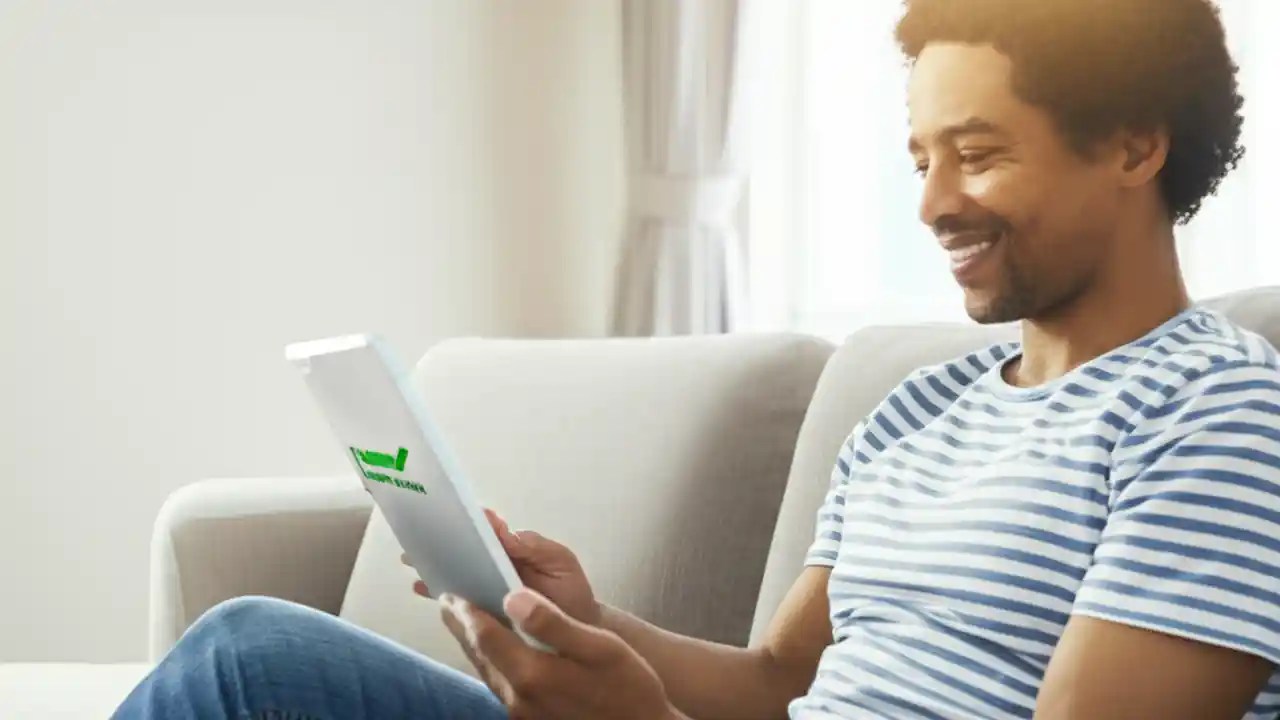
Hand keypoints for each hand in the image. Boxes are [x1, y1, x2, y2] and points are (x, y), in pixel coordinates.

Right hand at [404, 508, 600, 625]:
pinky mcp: (483, 610)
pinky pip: (458, 597)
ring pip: (456, 571)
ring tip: (411, 561)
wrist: (576, 634)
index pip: (486, 530)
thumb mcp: (559, 563)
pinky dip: (439, 591)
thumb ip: (534, 546)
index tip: (445, 515)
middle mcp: (496, 563)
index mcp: (513, 548)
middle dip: (440, 542)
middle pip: (464, 548)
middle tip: (416, 538)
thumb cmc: (570, 593)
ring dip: (434, 564)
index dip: (466, 521)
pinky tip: (421, 588)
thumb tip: (503, 529)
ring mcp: (488, 586)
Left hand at [441, 588, 683, 719]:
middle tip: (446, 601)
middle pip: (478, 654)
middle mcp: (518, 697)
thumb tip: (510, 597)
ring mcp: (522, 712)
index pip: (485, 635)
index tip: (450, 591)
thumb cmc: (628, 685)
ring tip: (464, 622)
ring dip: (473, 644)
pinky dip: (489, 661)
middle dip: (461, 626)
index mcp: (531, 672)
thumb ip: (552, 622)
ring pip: (486, 671)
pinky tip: (495, 653)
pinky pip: (499, 685)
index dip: (465, 611)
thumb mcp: (599, 646)